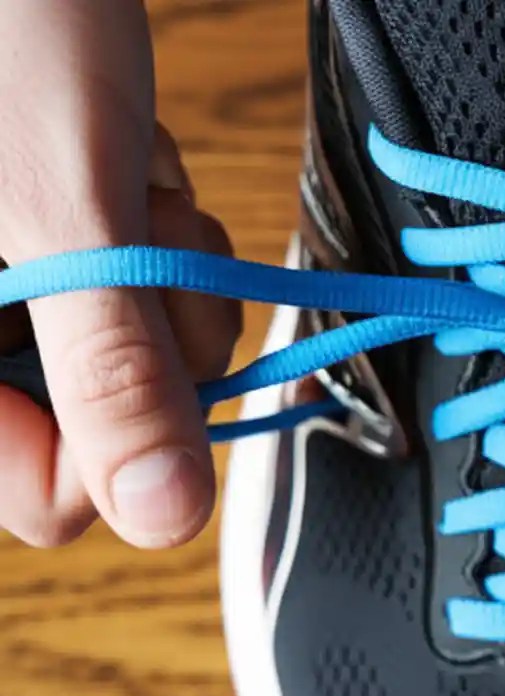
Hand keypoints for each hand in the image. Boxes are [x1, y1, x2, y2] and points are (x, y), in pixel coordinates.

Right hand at [0, 2, 239, 548]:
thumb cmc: (9, 36)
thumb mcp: (67, 213)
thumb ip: (111, 371)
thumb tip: (164, 516)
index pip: (51, 496)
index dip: (129, 434)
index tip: (155, 344)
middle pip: (112, 416)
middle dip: (157, 319)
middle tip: (138, 228)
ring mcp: (12, 295)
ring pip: (147, 344)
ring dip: (167, 258)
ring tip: (122, 174)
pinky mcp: (55, 251)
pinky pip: (146, 280)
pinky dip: (159, 224)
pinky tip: (124, 160)